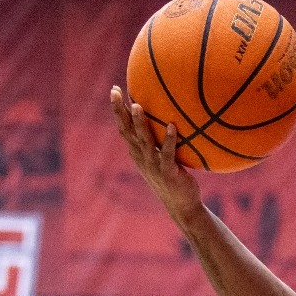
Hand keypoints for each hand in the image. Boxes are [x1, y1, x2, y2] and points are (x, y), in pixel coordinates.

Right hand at [109, 86, 201, 218]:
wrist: (181, 205)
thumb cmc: (173, 177)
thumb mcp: (162, 157)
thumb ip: (159, 140)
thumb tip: (168, 115)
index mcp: (137, 153)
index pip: (124, 128)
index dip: (118, 110)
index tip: (114, 90)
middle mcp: (141, 158)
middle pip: (127, 131)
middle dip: (120, 111)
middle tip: (115, 92)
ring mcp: (153, 166)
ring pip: (144, 141)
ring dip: (140, 124)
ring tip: (137, 105)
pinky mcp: (168, 173)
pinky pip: (168, 154)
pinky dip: (170, 140)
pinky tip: (173, 126)